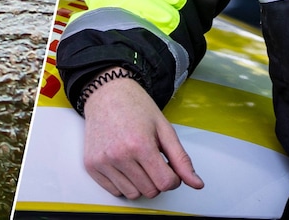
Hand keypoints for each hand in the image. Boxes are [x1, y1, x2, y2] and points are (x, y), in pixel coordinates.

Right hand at [82, 75, 203, 199]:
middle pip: (150, 191)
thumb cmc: (134, 106)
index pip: (165, 183)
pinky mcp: (91, 165)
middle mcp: (119, 155)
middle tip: (151, 159)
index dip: (173, 178)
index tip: (168, 166)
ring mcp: (103, 161)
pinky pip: (114, 191)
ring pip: (132, 194)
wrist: (106, 93)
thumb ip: (181, 159)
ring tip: (136, 161)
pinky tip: (123, 164)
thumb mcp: (164, 128)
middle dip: (156, 179)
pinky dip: (122, 183)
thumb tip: (196, 183)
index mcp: (140, 145)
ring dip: (139, 183)